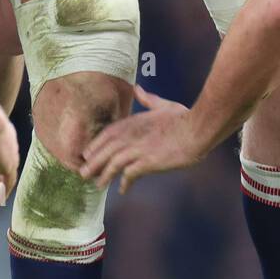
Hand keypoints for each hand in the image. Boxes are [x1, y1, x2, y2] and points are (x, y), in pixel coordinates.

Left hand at [79, 84, 200, 193]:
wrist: (196, 129)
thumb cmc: (183, 117)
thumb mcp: (162, 104)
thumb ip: (147, 99)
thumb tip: (137, 89)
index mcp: (133, 122)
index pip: (107, 134)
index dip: (96, 145)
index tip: (87, 154)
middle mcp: (131, 135)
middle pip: (105, 151)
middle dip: (93, 163)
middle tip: (83, 174)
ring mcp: (138, 149)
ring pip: (112, 164)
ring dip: (104, 175)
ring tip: (97, 185)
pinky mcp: (147, 162)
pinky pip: (130, 174)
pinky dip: (124, 182)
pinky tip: (122, 190)